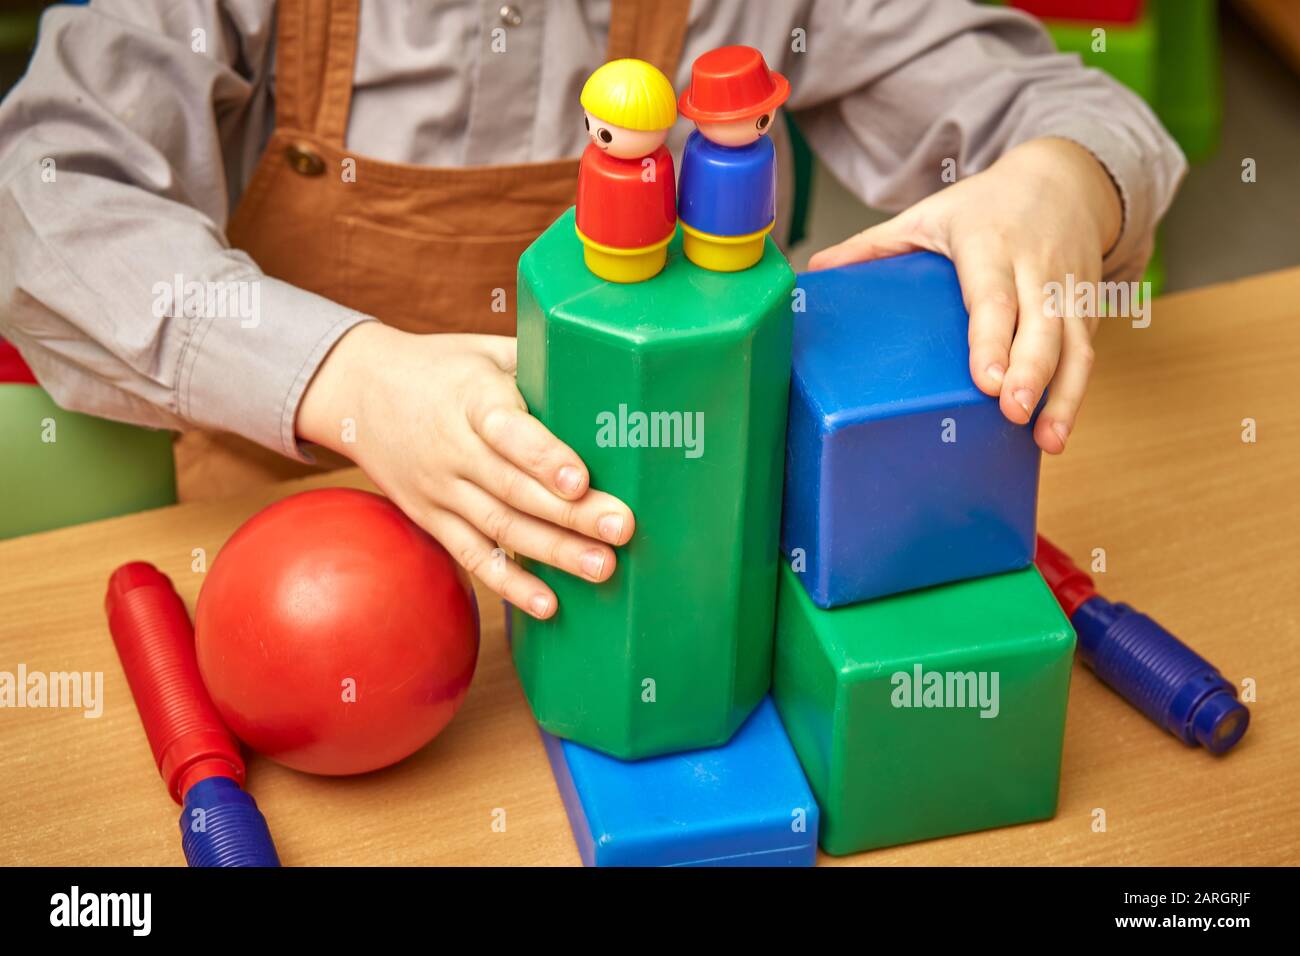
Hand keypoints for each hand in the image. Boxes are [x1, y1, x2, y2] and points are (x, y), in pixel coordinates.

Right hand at [297, 323, 634, 618]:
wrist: (358, 392)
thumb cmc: (443, 368)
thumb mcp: (485, 351)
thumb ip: (539, 363)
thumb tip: (610, 367)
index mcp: (471, 398)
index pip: (506, 431)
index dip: (542, 456)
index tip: (579, 478)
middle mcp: (453, 449)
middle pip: (514, 488)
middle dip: (571, 514)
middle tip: (621, 529)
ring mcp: (440, 490)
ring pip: (500, 527)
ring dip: (553, 553)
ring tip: (602, 568)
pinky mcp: (433, 519)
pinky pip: (473, 556)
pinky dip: (510, 584)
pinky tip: (548, 604)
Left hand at [808, 137, 1122, 453]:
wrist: (1065, 180)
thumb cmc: (986, 205)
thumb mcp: (926, 215)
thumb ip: (873, 246)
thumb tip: (816, 271)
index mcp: (989, 244)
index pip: (992, 296)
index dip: (992, 338)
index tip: (986, 379)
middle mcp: (1035, 266)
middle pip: (1040, 325)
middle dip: (1032, 373)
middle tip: (1014, 413)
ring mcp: (1066, 289)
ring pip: (1074, 345)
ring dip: (1065, 395)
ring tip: (1048, 441)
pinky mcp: (1086, 308)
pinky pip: (1085, 352)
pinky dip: (1076, 392)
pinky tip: (1056, 429)